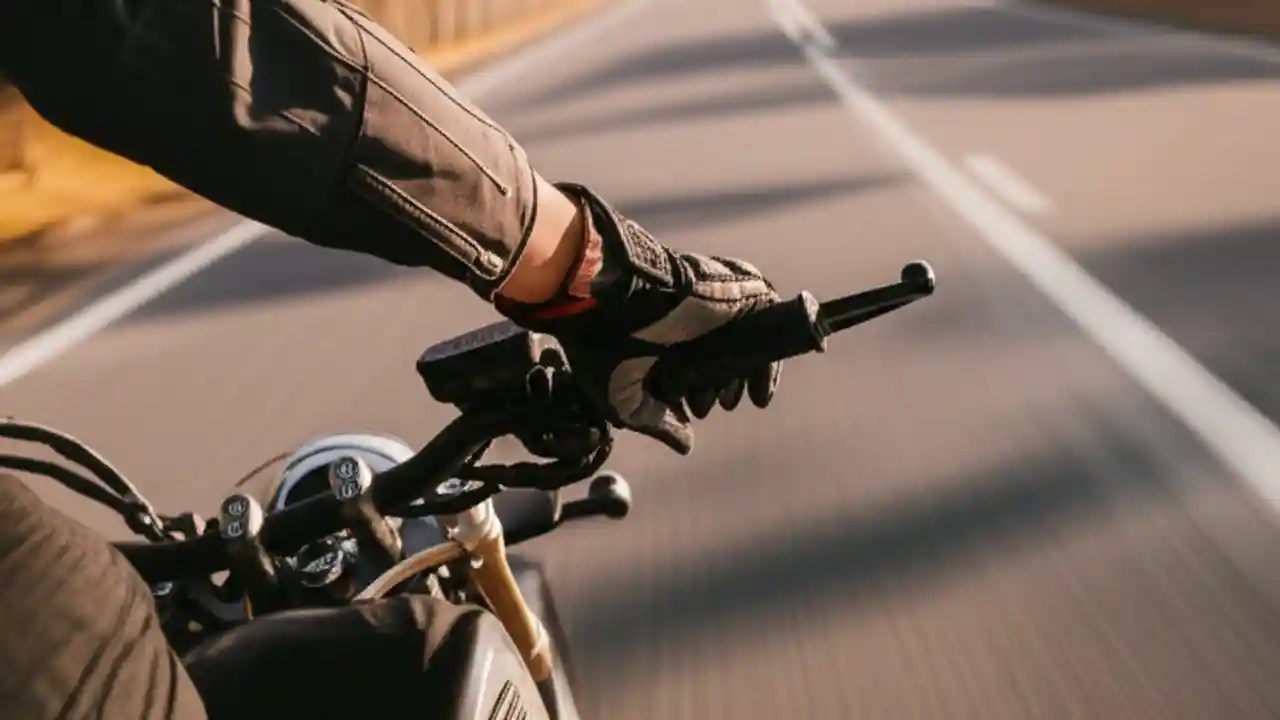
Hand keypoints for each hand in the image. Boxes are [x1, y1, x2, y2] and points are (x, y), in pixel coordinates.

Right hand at [496, 184, 782, 453]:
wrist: (604, 297)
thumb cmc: (600, 345)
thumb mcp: (624, 400)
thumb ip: (657, 424)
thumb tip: (686, 446)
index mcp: (665, 339)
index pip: (699, 366)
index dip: (705, 392)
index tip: (699, 410)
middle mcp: (691, 322)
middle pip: (727, 358)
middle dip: (726, 389)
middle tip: (719, 404)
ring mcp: (715, 306)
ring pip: (748, 343)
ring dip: (746, 376)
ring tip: (733, 398)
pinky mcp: (736, 291)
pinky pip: (768, 324)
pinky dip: (768, 359)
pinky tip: (760, 387)